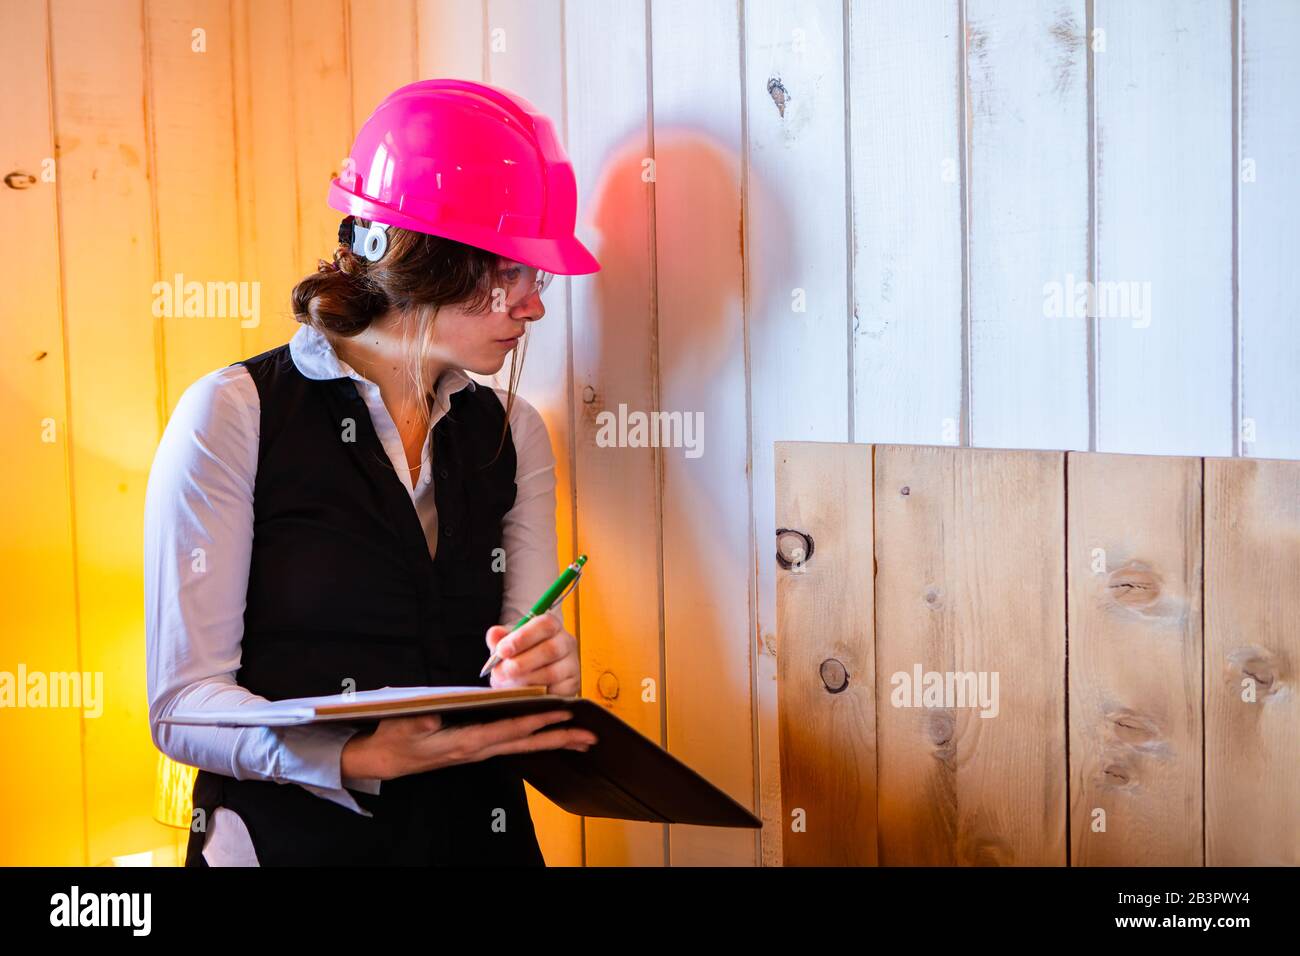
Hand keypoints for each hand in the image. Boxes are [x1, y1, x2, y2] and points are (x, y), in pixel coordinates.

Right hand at [341, 709, 597, 780]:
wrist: (385, 758)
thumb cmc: (395, 736)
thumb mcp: (402, 725)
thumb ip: (419, 721)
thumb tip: (433, 718)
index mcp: (464, 741)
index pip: (507, 730)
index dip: (535, 721)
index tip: (561, 712)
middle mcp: (478, 748)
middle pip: (526, 743)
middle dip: (559, 738)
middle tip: (590, 736)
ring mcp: (480, 750)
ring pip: (524, 745)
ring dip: (553, 742)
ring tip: (582, 740)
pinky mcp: (478, 748)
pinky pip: (513, 744)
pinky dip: (535, 738)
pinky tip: (550, 736)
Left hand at [485, 614, 579, 695]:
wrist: (535, 674)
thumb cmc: (522, 654)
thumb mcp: (509, 643)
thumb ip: (500, 638)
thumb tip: (494, 634)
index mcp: (552, 626)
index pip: (544, 625)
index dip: (523, 637)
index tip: (502, 651)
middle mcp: (566, 642)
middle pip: (550, 650)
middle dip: (520, 663)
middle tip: (499, 673)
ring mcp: (572, 664)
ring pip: (552, 673)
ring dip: (525, 680)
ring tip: (507, 684)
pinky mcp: (572, 685)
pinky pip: (556, 692)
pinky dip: (536, 694)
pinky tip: (523, 693)